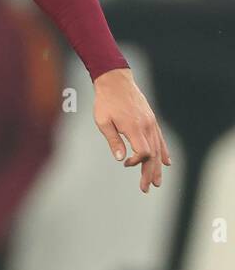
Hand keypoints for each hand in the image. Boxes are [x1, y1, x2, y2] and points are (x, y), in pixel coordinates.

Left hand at [93, 68, 170, 192]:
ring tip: (156, 182)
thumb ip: (113, 140)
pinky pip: (160, 138)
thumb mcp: (103, 121)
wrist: (115, 80)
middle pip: (152, 154)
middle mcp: (146, 126)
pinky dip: (163, 151)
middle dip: (149, 173)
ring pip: (158, 148)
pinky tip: (166, 163)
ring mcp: (151, 122)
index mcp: (134, 127)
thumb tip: (122, 158)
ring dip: (157, 166)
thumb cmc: (106, 101)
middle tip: (146, 189)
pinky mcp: (151, 119)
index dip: (137, 162)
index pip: (143, 152)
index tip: (126, 164)